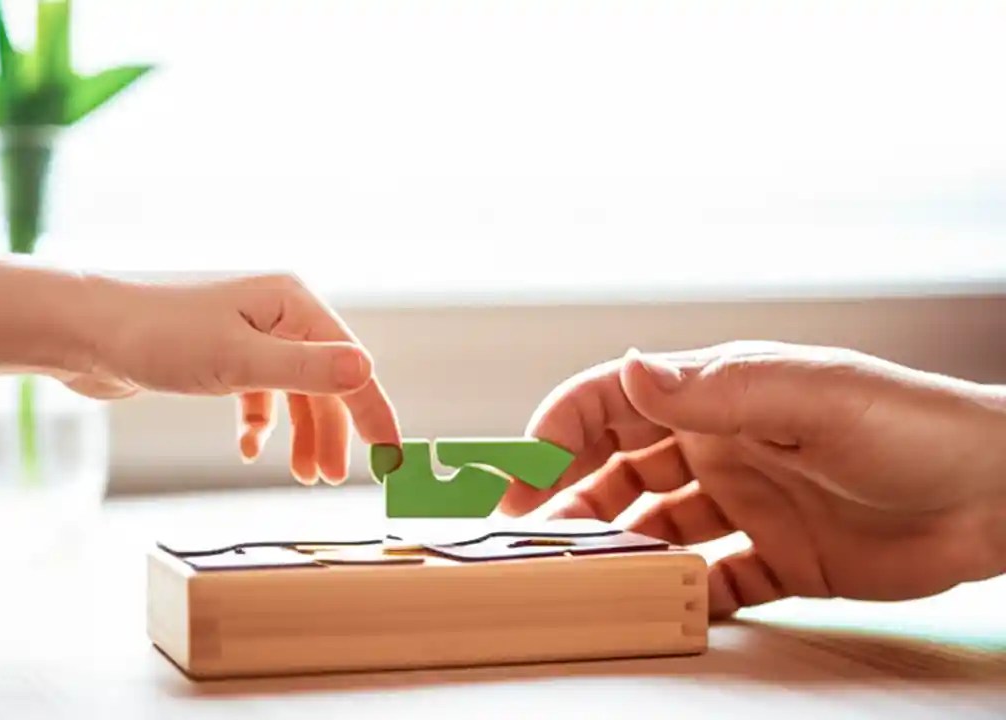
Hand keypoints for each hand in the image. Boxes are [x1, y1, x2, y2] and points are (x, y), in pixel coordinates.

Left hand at [62, 272, 402, 484]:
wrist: (87, 335)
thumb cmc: (158, 338)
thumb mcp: (238, 361)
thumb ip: (304, 371)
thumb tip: (366, 372)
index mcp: (292, 304)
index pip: (351, 364)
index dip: (374, 411)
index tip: (393, 458)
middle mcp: (278, 315)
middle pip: (325, 382)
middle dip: (333, 432)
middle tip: (332, 480)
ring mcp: (251, 335)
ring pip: (295, 393)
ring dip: (302, 435)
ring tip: (302, 475)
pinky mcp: (223, 356)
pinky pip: (262, 395)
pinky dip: (262, 424)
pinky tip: (249, 446)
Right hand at [499, 341, 1005, 617]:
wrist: (1000, 497)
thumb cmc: (915, 427)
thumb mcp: (809, 398)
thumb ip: (717, 391)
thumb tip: (632, 369)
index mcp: (718, 396)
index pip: (611, 403)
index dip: (555, 432)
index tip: (517, 474)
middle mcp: (722, 447)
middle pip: (617, 470)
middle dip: (567, 499)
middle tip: (526, 538)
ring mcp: (748, 504)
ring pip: (655, 528)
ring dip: (618, 550)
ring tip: (585, 577)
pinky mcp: (779, 558)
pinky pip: (712, 580)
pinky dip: (681, 596)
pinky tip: (661, 609)